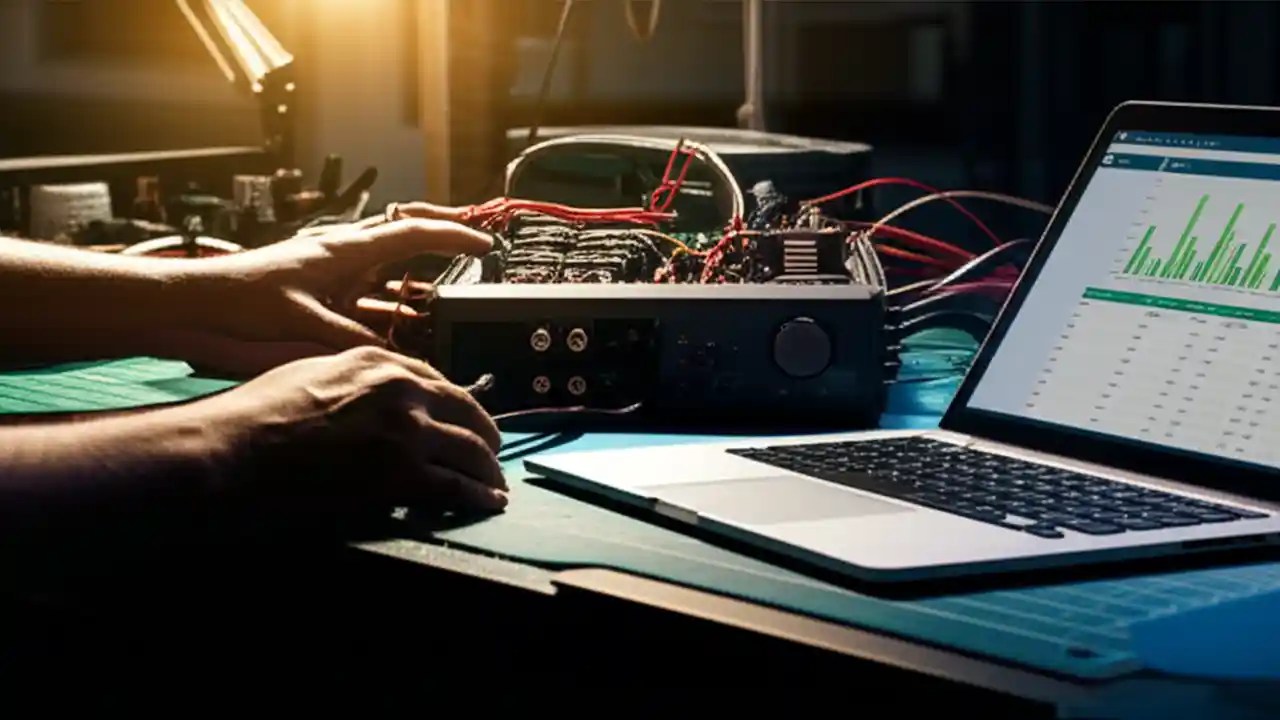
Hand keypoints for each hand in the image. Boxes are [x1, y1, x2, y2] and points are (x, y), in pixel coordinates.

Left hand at [164, 202, 489, 375]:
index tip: (486, 246)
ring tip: (443, 319)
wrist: (193, 307)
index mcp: (344, 250)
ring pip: (389, 281)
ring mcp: (333, 277)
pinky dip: (388, 319)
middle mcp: (343, 258)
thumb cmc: (239, 302)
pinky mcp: (321, 297)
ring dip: (415, 298)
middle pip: (406, 248)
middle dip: (442, 258)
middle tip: (474, 269)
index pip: (413, 234)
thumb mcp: (305, 325)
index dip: (454, 238)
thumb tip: (394, 358)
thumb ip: (354, 342)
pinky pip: (368, 304)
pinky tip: (401, 340)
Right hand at [201, 345, 505, 513]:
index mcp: (379, 360)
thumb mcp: (312, 372)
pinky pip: (458, 486)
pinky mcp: (403, 472)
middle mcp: (402, 388)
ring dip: (488, 470)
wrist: (232, 450)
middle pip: (469, 412)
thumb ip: (355, 380)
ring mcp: (406, 429)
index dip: (460, 407)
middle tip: (491, 454)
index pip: (440, 381)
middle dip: (485, 436)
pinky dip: (479, 496)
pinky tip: (488, 502)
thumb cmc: (255, 414)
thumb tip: (374, 398)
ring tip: (494, 483)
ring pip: (472, 450)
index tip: (467, 421)